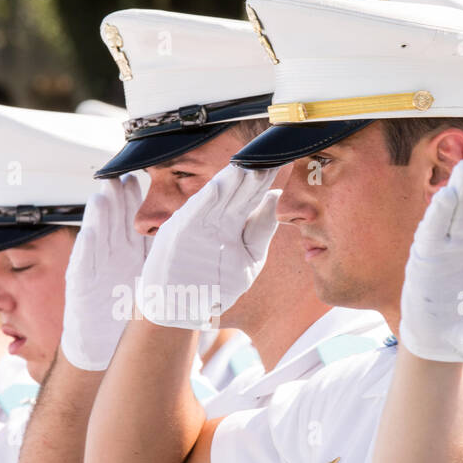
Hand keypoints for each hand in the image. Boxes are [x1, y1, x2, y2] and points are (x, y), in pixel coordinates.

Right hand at [60, 175, 149, 369]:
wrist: (99, 346)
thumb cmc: (124, 315)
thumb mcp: (148, 283)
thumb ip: (159, 260)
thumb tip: (187, 240)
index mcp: (128, 256)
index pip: (131, 222)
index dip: (134, 201)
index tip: (141, 178)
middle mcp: (109, 257)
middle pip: (113, 222)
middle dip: (118, 199)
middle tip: (123, 174)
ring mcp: (93, 268)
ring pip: (97, 235)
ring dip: (100, 214)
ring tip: (105, 192)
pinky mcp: (81, 283)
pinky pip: (84, 261)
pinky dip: (87, 246)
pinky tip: (90, 232)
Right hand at [138, 164, 279, 328]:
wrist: (181, 307)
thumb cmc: (217, 285)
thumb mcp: (248, 259)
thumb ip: (262, 229)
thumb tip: (278, 197)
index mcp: (234, 223)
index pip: (253, 196)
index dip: (266, 180)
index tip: (283, 161)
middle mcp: (216, 219)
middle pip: (238, 193)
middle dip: (253, 175)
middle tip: (270, 156)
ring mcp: (197, 225)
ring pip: (217, 198)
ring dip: (230, 182)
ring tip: (246, 165)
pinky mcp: (178, 233)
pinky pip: (193, 215)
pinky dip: (204, 201)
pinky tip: (218, 188)